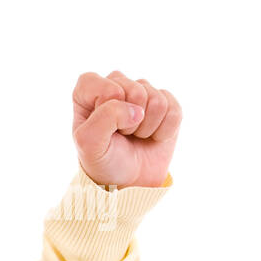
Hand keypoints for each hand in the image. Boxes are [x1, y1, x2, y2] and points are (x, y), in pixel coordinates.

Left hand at [72, 70, 180, 187]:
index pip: (92, 80)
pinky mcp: (167, 103)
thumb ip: (104, 118)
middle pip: (134, 89)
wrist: (131, 180)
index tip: (105, 125)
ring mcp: (143, 93)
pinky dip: (165, 130)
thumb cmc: (104, 160)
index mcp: (87, 94)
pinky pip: (174, 110)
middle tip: (123, 135)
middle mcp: (115, 87)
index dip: (104, 104)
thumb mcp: (89, 144)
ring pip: (156, 99)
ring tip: (136, 136)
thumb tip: (136, 110)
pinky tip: (153, 136)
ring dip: (147, 126)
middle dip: (130, 120)